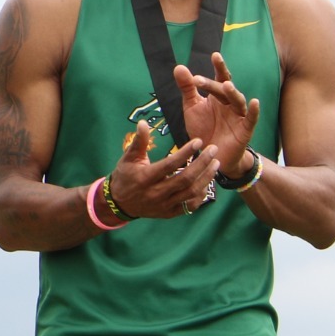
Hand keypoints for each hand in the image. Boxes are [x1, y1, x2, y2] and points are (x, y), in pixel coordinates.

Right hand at [107, 121, 221, 219]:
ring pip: (191, 192)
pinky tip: (206, 182)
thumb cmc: (125, 177)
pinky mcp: (169, 213)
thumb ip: (139, 141)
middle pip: (185, 179)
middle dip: (202, 164)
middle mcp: (156, 193)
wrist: (119, 204)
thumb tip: (143, 123)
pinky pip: (190, 206)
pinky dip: (201, 194)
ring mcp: (164, 205)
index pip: (170, 164)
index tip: (198, 141)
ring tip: (215, 164)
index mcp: (145, 178)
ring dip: (206, 178)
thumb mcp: (128, 158)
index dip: (185, 152)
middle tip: (213, 150)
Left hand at [175, 51, 258, 168]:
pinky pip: (251, 119)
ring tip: (227, 85)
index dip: (218, 67)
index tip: (215, 55)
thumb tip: (179, 67)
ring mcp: (238, 115)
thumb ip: (187, 88)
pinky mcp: (245, 130)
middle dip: (214, 83)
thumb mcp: (191, 107)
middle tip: (198, 80)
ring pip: (237, 101)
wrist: (211, 154)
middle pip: (224, 89)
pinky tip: (254, 102)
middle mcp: (229, 103)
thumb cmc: (203, 128)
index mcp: (217, 96)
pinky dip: (253, 111)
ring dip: (233, 93)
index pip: (219, 78)